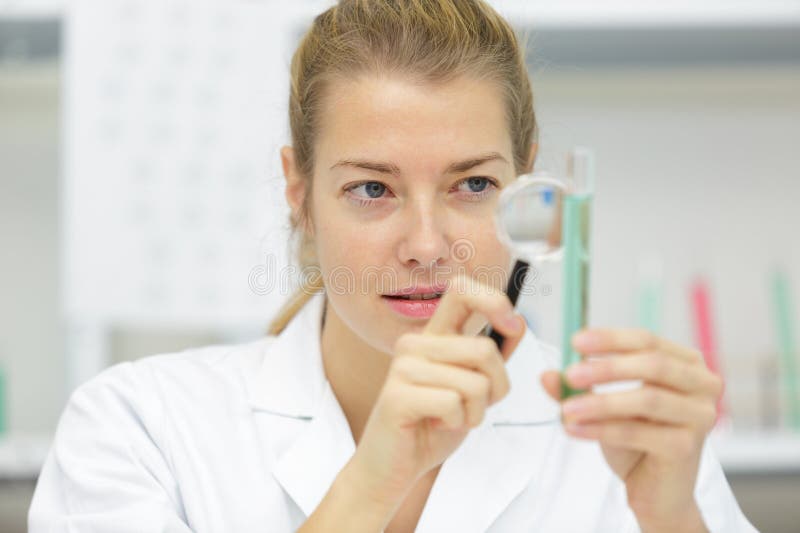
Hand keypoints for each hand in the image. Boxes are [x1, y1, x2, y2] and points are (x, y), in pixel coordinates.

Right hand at [350, 275, 525, 507]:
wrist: (391, 467)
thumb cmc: (432, 425)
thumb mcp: (471, 388)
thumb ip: (490, 358)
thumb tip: (516, 323)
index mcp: (433, 336)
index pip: (462, 290)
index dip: (494, 300)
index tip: (512, 325)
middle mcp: (415, 344)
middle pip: (484, 349)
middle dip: (496, 387)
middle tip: (473, 406)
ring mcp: (403, 368)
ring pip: (475, 382)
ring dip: (475, 412)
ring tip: (451, 419)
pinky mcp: (397, 396)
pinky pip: (453, 403)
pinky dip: (457, 423)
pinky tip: (436, 425)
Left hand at [541, 328, 722, 531]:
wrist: (656, 491)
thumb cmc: (635, 440)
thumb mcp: (602, 406)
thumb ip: (578, 388)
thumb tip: (548, 375)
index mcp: (686, 363)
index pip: (647, 341)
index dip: (611, 339)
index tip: (575, 341)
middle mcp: (702, 385)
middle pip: (654, 364)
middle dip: (607, 368)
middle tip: (570, 374)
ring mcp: (701, 416)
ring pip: (647, 399)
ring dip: (601, 402)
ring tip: (567, 408)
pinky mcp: (688, 447)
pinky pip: (639, 432)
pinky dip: (602, 429)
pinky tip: (575, 429)